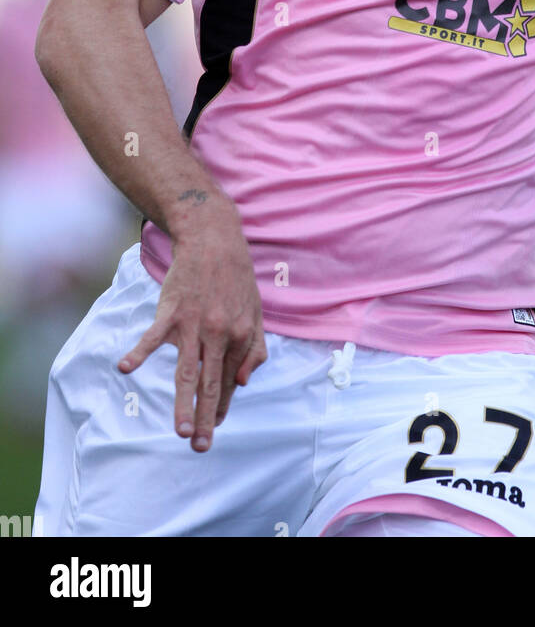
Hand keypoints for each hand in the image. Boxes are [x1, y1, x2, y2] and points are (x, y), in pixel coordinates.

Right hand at [117, 207, 267, 451]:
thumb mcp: (255, 312)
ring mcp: (193, 324)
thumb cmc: (235, 279)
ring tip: (178, 430)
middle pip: (210, 383)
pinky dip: (139, 352)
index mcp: (240, 336)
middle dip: (205, 419)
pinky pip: (153, 336)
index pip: (229, 381)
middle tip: (199, 447)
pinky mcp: (171, 311)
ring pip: (186, 371)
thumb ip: (254, 348)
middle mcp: (219, 334)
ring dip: (183, 403)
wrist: (213, 240)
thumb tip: (243, 383)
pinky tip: (125, 368)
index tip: (212, 430)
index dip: (220, 408)